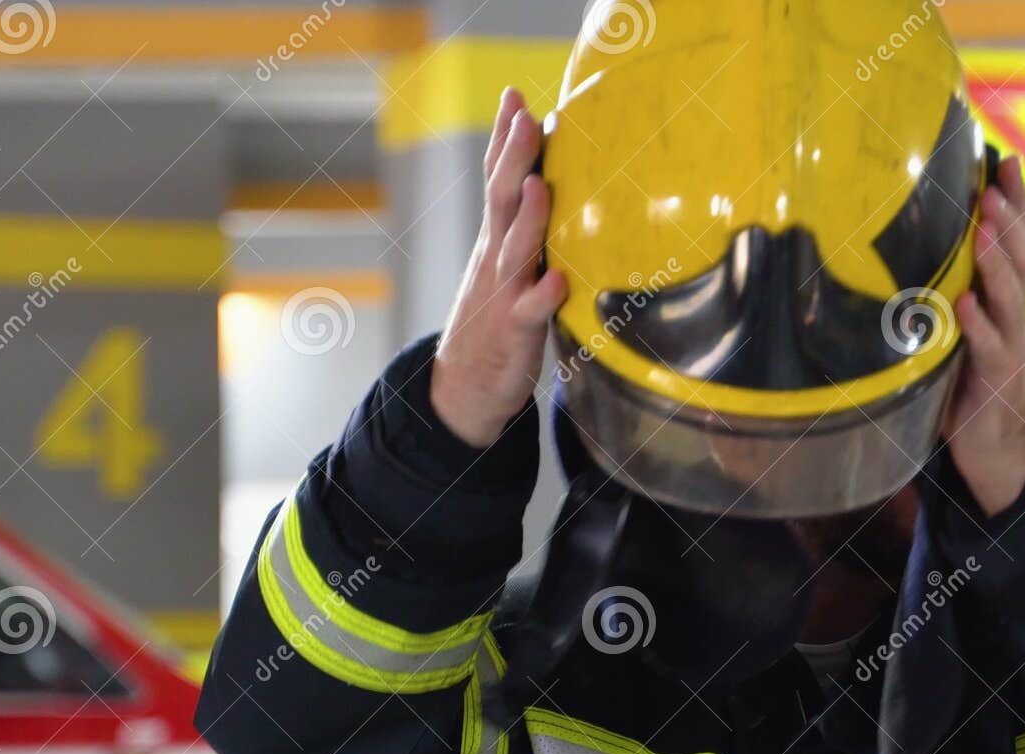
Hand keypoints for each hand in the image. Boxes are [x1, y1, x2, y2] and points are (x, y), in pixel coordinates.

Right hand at [431, 88, 568, 447]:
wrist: (465, 387)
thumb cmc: (497, 318)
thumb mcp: (507, 267)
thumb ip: (527, 230)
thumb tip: (551, 185)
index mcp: (497, 240)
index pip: (496, 180)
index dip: (503, 140)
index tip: (514, 95)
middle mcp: (496, 259)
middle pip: (502, 201)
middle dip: (513, 158)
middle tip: (526, 117)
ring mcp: (504, 293)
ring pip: (515, 250)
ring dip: (528, 218)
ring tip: (539, 185)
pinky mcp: (517, 331)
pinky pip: (532, 311)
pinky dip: (544, 294)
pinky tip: (559, 279)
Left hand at [944, 156, 1024, 516]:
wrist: (989, 444)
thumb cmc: (964, 378)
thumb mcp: (954, 324)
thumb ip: (941, 287)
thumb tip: (900, 243)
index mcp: (1001, 296)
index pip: (1014, 239)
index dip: (1014, 201)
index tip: (1006, 160)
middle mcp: (1011, 313)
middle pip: (1020, 257)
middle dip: (1009, 220)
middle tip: (993, 187)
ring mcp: (1009, 344)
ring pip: (1011, 296)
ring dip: (999, 261)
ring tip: (986, 229)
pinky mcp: (997, 377)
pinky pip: (990, 347)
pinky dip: (978, 324)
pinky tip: (964, 304)